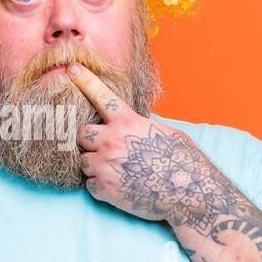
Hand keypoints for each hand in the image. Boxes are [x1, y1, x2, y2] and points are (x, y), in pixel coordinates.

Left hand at [66, 62, 225, 228]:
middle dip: (89, 141)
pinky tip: (117, 188)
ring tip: (115, 171)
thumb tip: (136, 123)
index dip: (85, 81)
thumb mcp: (167, 132)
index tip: (71, 69)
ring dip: (93, 166)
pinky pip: (89, 185)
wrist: (189, 192)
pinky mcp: (104, 188)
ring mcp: (105, 164)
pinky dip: (99, 187)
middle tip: (104, 149)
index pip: (101, 96)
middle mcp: (112, 140)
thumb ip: (143, 125)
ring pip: (82, 161)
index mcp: (128, 122)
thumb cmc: (184, 161)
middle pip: (81, 133)